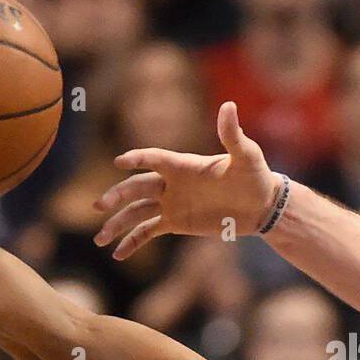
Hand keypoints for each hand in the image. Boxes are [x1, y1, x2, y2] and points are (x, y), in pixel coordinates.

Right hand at [93, 101, 279, 259]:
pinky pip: (148, 231)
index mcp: (183, 164)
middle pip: (137, 187)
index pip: (154, 158)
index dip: (137, 159)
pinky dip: (133, 242)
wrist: (260, 206)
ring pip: (137, 212)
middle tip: (99, 205)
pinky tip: (118, 255)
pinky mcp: (176, 222)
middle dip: (117, 196)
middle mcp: (172, 183)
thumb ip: (232, 135)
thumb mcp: (246, 156)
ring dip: (117, 223)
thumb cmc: (255, 176)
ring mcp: (171, 203)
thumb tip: (229, 105)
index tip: (120, 162)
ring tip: (99, 239)